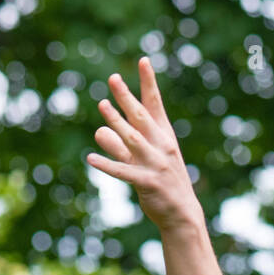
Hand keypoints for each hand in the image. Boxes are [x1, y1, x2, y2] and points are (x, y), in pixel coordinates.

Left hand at [87, 56, 203, 232]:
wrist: (182, 214)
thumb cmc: (163, 184)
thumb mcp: (144, 160)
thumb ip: (121, 145)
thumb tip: (99, 130)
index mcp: (164, 136)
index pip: (155, 104)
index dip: (148, 83)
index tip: (143, 60)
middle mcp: (162, 146)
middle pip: (142, 117)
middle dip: (127, 97)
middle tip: (113, 78)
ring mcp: (156, 164)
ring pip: (132, 139)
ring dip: (116, 122)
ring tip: (102, 105)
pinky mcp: (148, 183)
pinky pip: (124, 171)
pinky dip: (107, 164)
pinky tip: (90, 159)